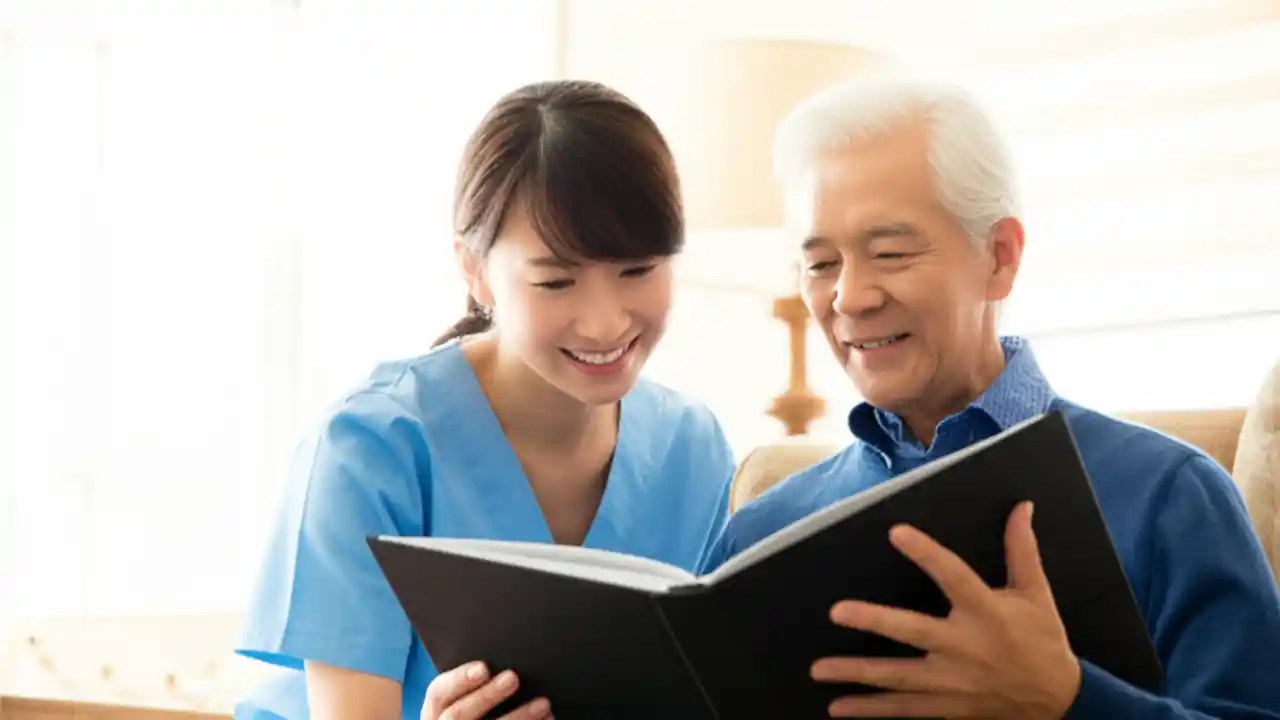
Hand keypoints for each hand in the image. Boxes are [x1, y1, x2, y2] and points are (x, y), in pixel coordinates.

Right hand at [422, 661, 551, 719]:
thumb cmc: (481, 712)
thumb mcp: (468, 700)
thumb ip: (477, 686)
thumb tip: (506, 664)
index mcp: (434, 714)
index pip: (438, 693)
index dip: (459, 679)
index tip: (484, 667)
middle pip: (457, 715)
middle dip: (486, 695)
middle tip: (513, 677)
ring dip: (518, 717)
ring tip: (544, 704)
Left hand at [811, 502, 1081, 718]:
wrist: (1060, 701)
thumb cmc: (1043, 639)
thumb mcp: (1037, 593)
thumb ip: (1022, 549)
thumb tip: (1022, 506)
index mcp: (989, 612)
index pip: (954, 576)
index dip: (927, 554)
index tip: (896, 532)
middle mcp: (967, 647)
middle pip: (915, 632)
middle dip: (876, 621)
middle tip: (837, 611)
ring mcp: (954, 681)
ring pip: (899, 677)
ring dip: (857, 674)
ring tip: (819, 668)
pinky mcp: (947, 706)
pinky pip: (903, 709)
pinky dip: (870, 710)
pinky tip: (838, 708)